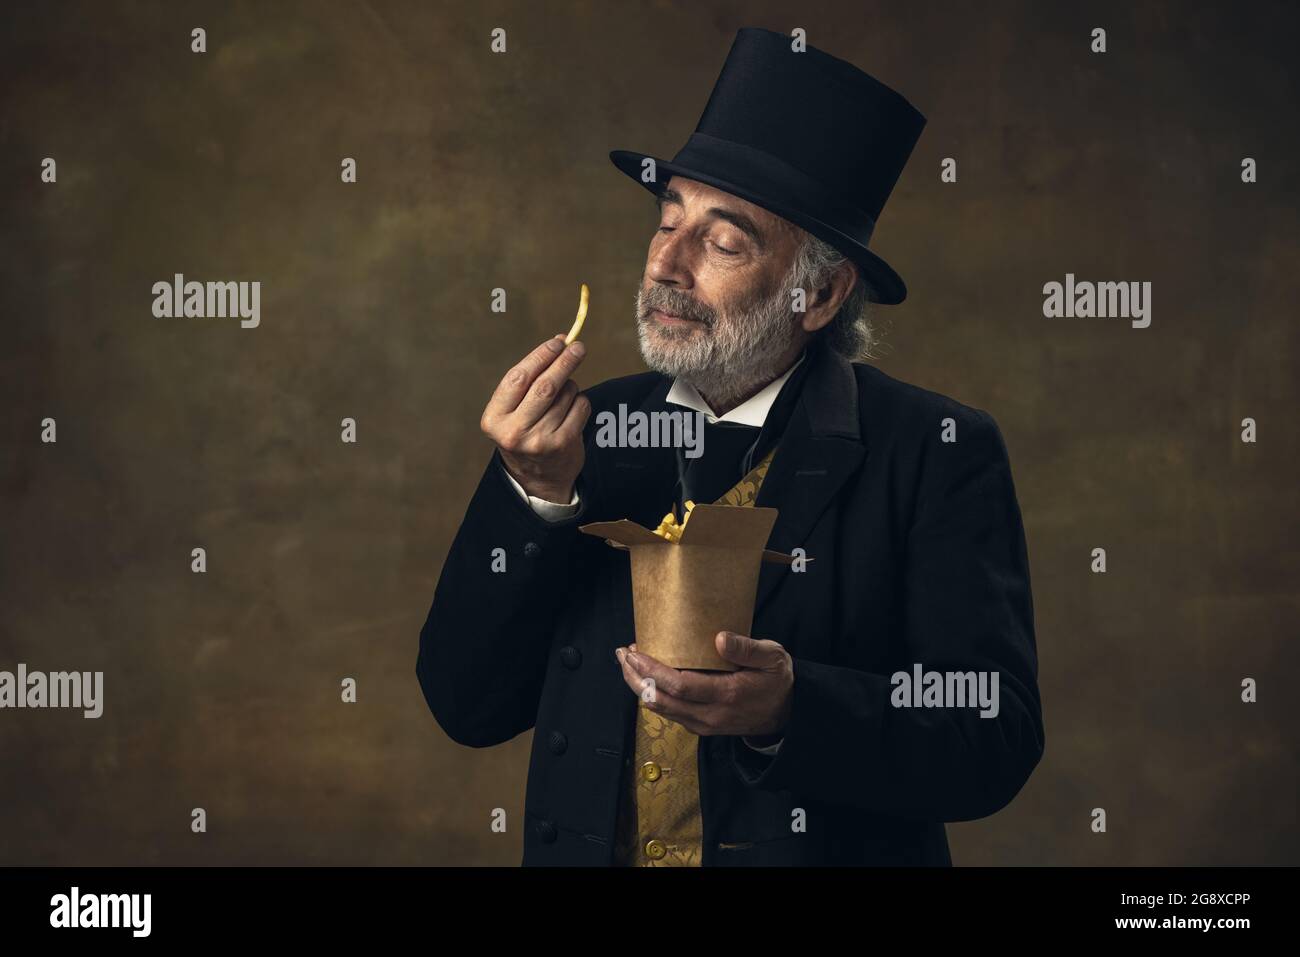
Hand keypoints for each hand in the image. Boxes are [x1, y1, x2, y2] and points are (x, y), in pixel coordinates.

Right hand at [481, 336, 589, 501]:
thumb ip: (529, 380)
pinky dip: (581, 401)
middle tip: (578, 347)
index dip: (540, 356)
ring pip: (565, 395)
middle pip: (545, 385)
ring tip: (565, 393)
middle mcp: (514, 431)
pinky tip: (573, 409)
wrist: (539, 479)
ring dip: (571, 385)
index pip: (518, 377)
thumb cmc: (525, 433)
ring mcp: (539, 440)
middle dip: (564, 361)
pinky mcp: (563, 445)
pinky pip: (580, 408)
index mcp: (494, 418)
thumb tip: (559, 343)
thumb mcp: (513, 411)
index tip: (557, 342)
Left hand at [615, 632, 793, 737]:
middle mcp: (711, 714)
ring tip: (629, 663)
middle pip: (661, 701)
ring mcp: (704, 724)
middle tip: (622, 654)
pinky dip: (653, 695)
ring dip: (640, 687)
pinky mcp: (701, 727)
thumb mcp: (773, 658)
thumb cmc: (777, 681)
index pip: (680, 686)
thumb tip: (719, 638)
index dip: (653, 671)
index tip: (635, 653)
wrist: (786, 715)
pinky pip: (670, 713)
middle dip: (635, 678)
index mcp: (727, 694)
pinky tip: (647, 677)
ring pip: (661, 709)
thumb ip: (747, 649)